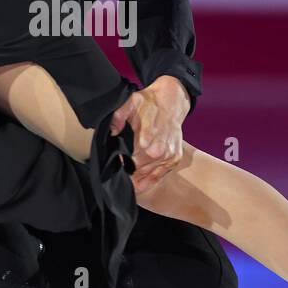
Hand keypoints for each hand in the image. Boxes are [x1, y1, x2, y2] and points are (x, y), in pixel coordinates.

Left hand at [110, 74, 189, 195]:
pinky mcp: (174, 158)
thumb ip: (119, 117)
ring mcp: (168, 156)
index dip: (120, 162)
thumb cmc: (149, 103)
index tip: (115, 162)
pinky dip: (150, 181)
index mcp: (146, 139)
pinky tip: (139, 186)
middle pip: (137, 169)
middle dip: (128, 171)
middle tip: (119, 172)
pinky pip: (160, 175)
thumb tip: (113, 131)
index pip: (128, 159)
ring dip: (137, 179)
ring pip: (148, 175)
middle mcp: (158, 150)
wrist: (172, 101)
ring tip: (127, 182)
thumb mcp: (131, 103)